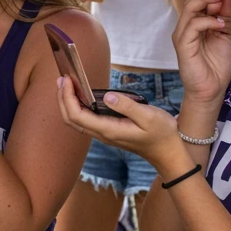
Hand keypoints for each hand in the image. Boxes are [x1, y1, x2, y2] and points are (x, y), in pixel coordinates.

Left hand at [56, 76, 184, 175]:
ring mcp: (104, 133)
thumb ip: (127, 106)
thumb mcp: (149, 116)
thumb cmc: (161, 133)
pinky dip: (78, 105)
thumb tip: (106, 96)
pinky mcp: (109, 130)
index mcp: (109, 130)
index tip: (68, 79)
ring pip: (77, 120)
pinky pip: (86, 119)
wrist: (168, 152)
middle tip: (62, 78)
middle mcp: (102, 133)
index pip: (77, 116)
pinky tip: (82, 94)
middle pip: (71, 119)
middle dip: (62, 99)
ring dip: (68, 102)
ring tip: (67, 83)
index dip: (67, 98)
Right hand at [173, 0, 230, 105]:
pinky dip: (208, 21)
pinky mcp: (182, 45)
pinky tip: (221, 25)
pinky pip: (193, 25)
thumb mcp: (226, 35)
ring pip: (190, 8)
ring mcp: (182, 35)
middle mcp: (186, 27)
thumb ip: (225, 16)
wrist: (212, 90)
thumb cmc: (218, 66)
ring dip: (207, 0)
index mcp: (196, 23)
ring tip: (222, 0)